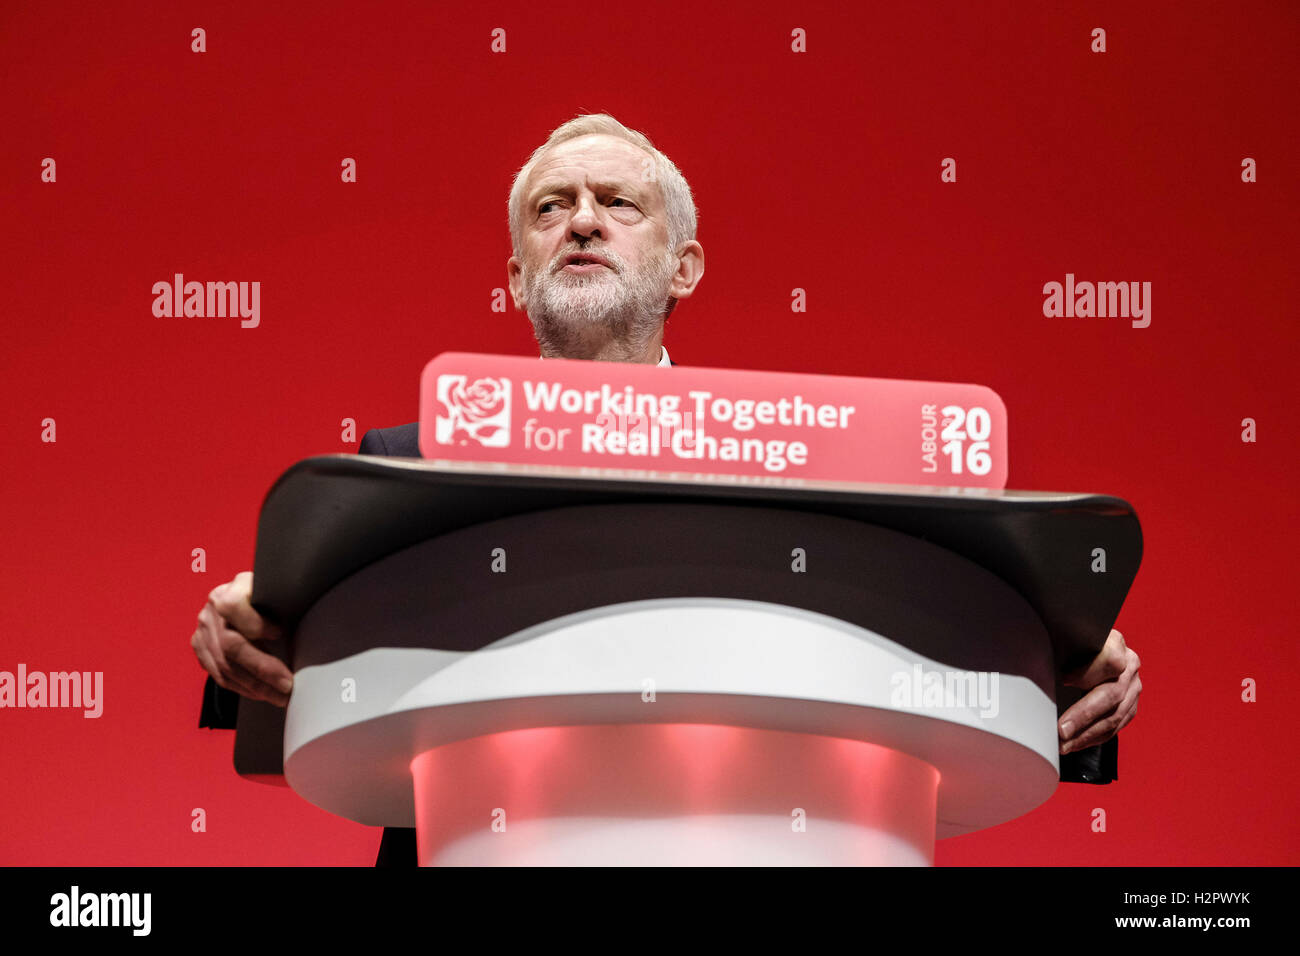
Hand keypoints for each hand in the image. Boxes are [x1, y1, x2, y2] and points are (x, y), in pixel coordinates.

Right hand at [191, 571, 291, 705]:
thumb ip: (282, 607)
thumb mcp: (277, 594)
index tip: (279, 633)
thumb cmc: (270, 598)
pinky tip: (261, 693)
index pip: (232, 606)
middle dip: (262, 669)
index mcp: (231, 589)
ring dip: (255, 686)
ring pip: (224, 665)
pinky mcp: (200, 648)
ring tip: (279, 696)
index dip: (254, 623)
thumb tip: (307, 632)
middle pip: (230, 645)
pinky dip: (242, 687)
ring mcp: (203, 630)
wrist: (246, 597)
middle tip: (287, 684)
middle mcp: (212, 611)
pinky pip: (218, 675)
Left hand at [1058, 628, 1140, 753]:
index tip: (1062, 682)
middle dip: (1084, 716)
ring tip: (1064, 745)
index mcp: (1115, 642)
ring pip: (1115, 716)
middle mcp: (1130, 664)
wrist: (1087, 647)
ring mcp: (1134, 686)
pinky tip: (1075, 744)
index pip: (1110, 661)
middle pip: (1112, 694)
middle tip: (1061, 731)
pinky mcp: (1131, 704)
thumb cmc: (1069, 644)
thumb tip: (1043, 671)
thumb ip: (1060, 653)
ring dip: (1087, 734)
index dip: (1086, 673)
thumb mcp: (1065, 641)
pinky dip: (1094, 737)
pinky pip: (1116, 726)